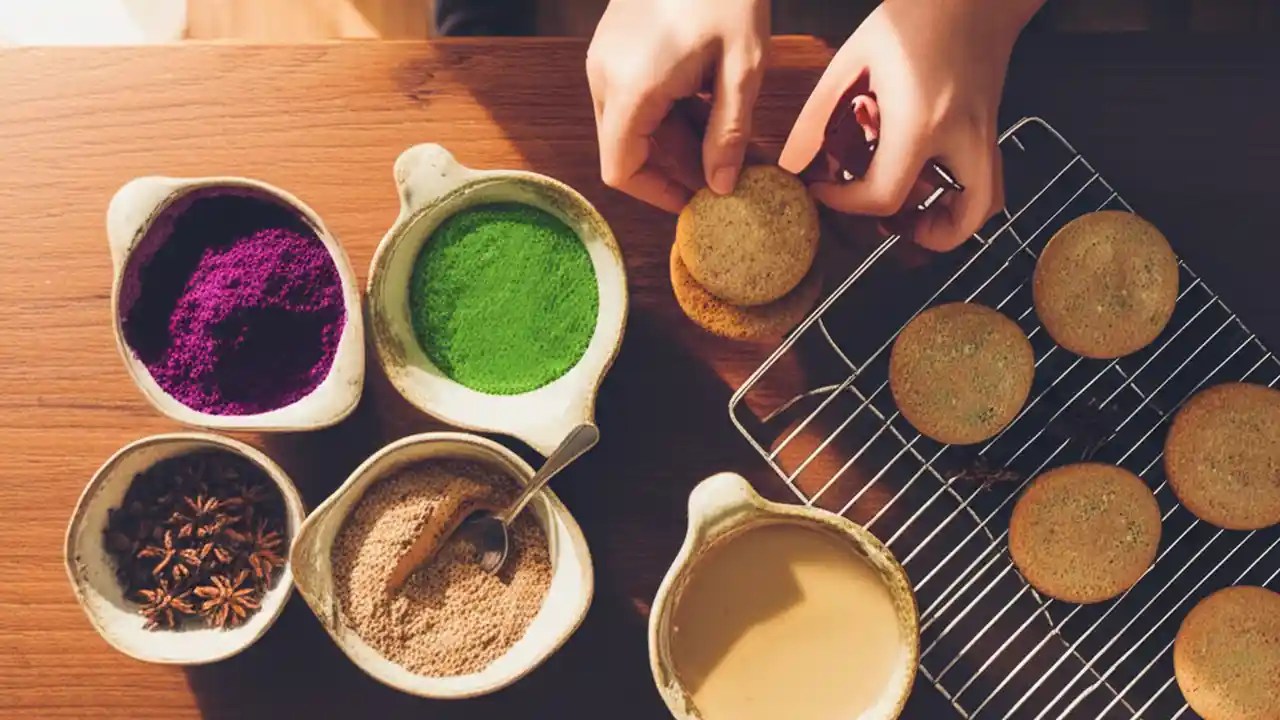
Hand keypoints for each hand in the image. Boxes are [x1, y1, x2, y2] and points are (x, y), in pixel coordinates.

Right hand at [586, 0, 768, 212]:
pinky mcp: (613, 44)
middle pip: (627, 149)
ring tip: (724, 136)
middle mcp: (605, 77)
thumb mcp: (742, 68)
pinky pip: (632, 95)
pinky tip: (705, 101)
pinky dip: (664, 111)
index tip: (696, 201)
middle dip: (674, 167)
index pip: (621, 170)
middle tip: (723, 171)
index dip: (657, 194)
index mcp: (632, 89)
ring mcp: (604, 58)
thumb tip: (719, 186)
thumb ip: (729, 133)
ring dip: (673, 139)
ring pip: (630, 124)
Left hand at [781, 0, 1041, 250]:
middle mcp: (960, 135)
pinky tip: (933, 182)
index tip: (823, 190)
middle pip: (955, 221)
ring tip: (914, 213)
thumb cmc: (916, 13)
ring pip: (987, 208)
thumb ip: (817, 117)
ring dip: (951, 224)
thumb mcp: (852, 60)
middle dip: (916, 233)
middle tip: (885, 223)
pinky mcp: (992, 127)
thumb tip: (792, 164)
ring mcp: (984, 134)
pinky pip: (993, 182)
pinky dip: (968, 199)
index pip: (882, 196)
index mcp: (919, 121)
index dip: (845, 205)